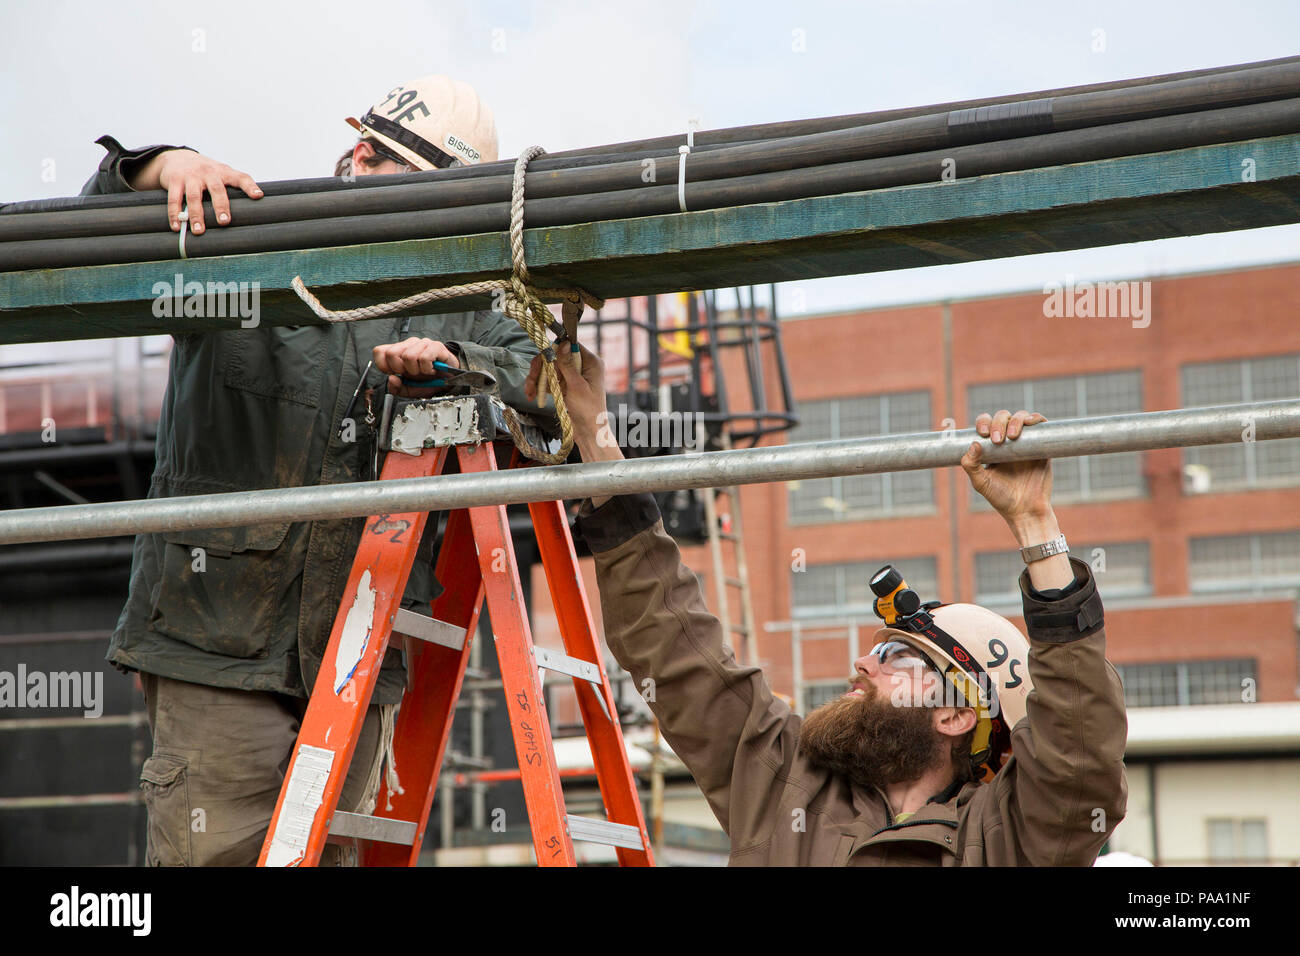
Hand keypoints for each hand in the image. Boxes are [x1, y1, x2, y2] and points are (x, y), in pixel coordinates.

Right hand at [136, 149, 263, 233]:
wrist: (178, 157)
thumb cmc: (207, 173)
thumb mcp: (222, 174)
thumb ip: (236, 188)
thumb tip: (256, 208)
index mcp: (224, 172)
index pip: (241, 177)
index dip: (250, 186)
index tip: (258, 196)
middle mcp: (209, 172)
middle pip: (216, 189)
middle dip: (221, 206)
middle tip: (224, 222)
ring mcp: (191, 176)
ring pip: (193, 196)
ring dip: (196, 214)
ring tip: (198, 231)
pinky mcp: (174, 180)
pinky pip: (174, 198)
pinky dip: (174, 214)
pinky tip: (177, 227)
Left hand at [373, 337, 458, 397]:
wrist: (450, 379)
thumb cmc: (429, 381)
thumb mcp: (410, 389)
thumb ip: (397, 388)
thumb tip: (391, 379)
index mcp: (400, 351)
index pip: (380, 351)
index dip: (383, 365)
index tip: (394, 373)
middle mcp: (410, 344)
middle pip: (391, 353)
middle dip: (400, 369)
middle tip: (410, 374)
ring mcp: (423, 343)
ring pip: (408, 356)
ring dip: (416, 370)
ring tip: (423, 372)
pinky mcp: (436, 346)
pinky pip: (425, 357)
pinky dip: (428, 369)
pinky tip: (431, 370)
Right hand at [525, 341, 620, 464]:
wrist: (588, 432)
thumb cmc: (588, 410)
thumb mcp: (577, 386)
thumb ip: (567, 365)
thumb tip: (563, 343)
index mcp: (591, 362)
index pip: (570, 345)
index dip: (554, 349)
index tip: (543, 358)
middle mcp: (582, 366)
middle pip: (556, 356)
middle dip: (542, 368)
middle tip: (531, 379)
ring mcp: (572, 376)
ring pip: (550, 368)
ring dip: (537, 379)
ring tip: (529, 392)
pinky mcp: (565, 385)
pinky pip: (549, 380)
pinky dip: (540, 387)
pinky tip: (533, 395)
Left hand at [960, 409, 1052, 535]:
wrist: (1026, 510)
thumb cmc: (1001, 498)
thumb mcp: (981, 483)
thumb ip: (971, 466)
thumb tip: (974, 443)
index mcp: (991, 447)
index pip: (986, 425)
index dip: (983, 422)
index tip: (983, 434)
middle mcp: (1008, 441)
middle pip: (1002, 417)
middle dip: (998, 423)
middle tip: (997, 439)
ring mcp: (1026, 442)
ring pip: (1020, 417)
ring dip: (1015, 420)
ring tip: (1012, 436)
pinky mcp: (1042, 446)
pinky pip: (1040, 424)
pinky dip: (1036, 418)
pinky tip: (1030, 422)